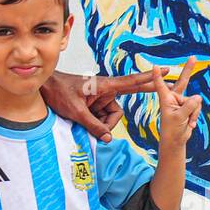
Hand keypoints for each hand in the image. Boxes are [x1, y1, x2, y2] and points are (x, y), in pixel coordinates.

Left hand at [41, 69, 165, 142]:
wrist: (44, 88)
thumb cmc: (59, 92)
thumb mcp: (76, 111)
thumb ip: (94, 126)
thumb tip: (109, 139)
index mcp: (104, 86)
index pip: (132, 82)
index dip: (149, 79)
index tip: (164, 71)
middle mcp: (105, 91)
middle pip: (119, 110)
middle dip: (119, 114)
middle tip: (140, 99)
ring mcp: (99, 99)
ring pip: (109, 118)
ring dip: (99, 125)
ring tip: (81, 122)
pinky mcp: (93, 105)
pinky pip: (100, 119)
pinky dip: (94, 124)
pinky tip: (82, 123)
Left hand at [156, 56, 202, 148]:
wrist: (176, 140)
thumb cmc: (172, 130)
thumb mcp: (179, 118)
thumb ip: (189, 106)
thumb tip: (199, 96)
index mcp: (166, 99)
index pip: (160, 85)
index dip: (158, 76)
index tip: (155, 66)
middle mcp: (173, 98)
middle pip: (182, 81)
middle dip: (188, 70)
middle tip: (194, 57)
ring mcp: (182, 102)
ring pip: (195, 102)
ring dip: (193, 113)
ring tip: (186, 122)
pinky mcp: (188, 107)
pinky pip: (197, 107)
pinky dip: (195, 116)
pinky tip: (189, 124)